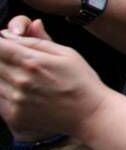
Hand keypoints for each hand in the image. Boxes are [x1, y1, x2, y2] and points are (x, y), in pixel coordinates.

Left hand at [0, 21, 110, 137]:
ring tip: (24, 78)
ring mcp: (16, 100)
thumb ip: (36, 41)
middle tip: (19, 63)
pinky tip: (22, 93)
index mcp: (32, 62)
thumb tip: (7, 33)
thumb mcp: (66, 54)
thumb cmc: (82, 82)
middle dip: (2, 59)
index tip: (6, 46)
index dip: (1, 45)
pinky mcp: (14, 116)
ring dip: (3, 76)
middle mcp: (20, 81)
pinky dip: (4, 93)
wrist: (91, 115)